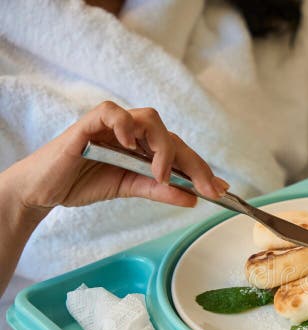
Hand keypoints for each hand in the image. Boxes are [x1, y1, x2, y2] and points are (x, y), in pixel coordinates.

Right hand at [14, 101, 226, 211]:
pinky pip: (111, 111)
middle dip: (194, 164)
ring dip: (163, 147)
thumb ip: (159, 190)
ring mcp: (112, 125)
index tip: (220, 190)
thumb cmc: (84, 182)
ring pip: (149, 119)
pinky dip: (124, 124)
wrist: (46, 190)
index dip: (201, 169)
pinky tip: (130, 144)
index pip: (179, 152)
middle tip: (206, 188)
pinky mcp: (89, 124)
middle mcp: (131, 132)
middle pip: (171, 136)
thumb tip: (192, 199)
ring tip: (160, 173)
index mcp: (143, 146)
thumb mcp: (130, 188)